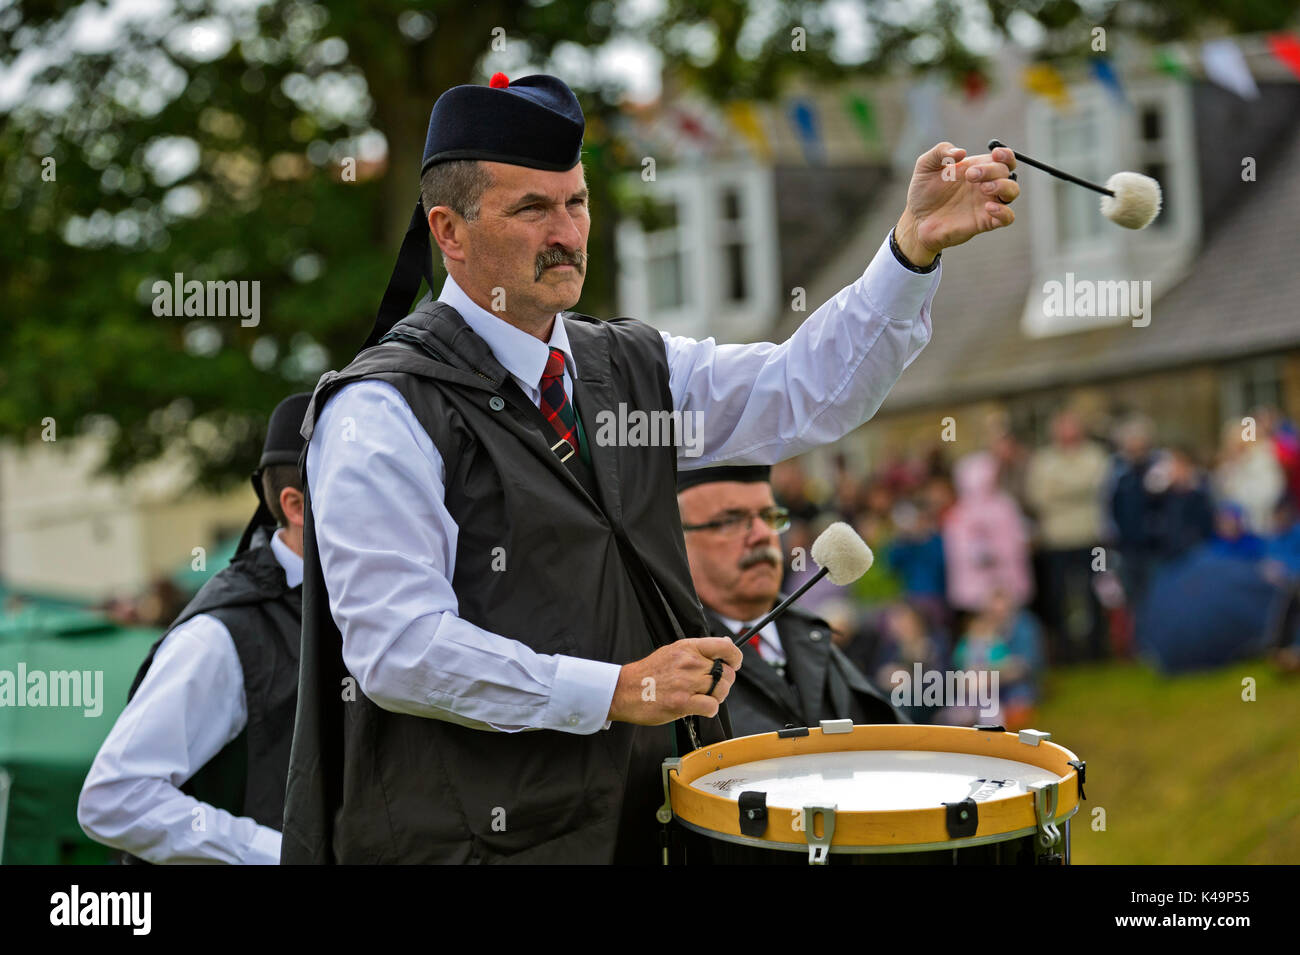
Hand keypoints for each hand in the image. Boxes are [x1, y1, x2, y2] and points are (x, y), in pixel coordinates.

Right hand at [607, 637, 742, 724]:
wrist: (624, 690)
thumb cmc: (649, 672)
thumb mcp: (673, 651)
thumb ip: (700, 649)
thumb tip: (727, 643)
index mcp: (687, 647)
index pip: (725, 647)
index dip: (735, 658)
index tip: (733, 665)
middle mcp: (689, 662)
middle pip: (726, 673)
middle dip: (724, 683)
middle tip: (712, 687)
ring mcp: (685, 683)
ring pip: (722, 690)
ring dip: (717, 697)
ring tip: (703, 697)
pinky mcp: (681, 703)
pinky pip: (711, 707)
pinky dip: (709, 710)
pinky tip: (698, 707)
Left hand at [894, 142, 1019, 264]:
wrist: (916, 220)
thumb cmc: (922, 192)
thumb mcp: (926, 165)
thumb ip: (941, 151)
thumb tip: (961, 152)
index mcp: (977, 168)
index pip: (1003, 158)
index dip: (1006, 154)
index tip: (995, 153)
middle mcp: (985, 185)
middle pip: (1006, 172)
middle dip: (992, 170)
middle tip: (970, 175)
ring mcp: (986, 203)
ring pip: (1012, 192)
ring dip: (1003, 186)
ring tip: (983, 188)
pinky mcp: (984, 222)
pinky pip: (1007, 218)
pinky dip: (1004, 212)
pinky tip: (989, 208)